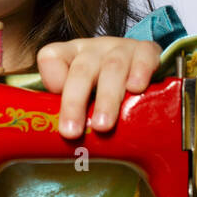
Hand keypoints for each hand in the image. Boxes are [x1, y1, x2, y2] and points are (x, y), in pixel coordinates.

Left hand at [36, 37, 162, 139]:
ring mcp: (120, 48)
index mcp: (70, 56)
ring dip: (107, 98)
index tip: (55, 108)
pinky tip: (137, 89)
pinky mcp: (146, 50)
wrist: (143, 69)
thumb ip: (71, 111)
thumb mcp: (84, 96)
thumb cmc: (103, 88)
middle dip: (74, 103)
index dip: (52, 79)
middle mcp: (93, 50)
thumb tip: (59, 148)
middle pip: (81, 70)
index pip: (50, 57)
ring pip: (112, 68)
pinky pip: (144, 56)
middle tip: (72, 132)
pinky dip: (140, 70)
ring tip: (103, 126)